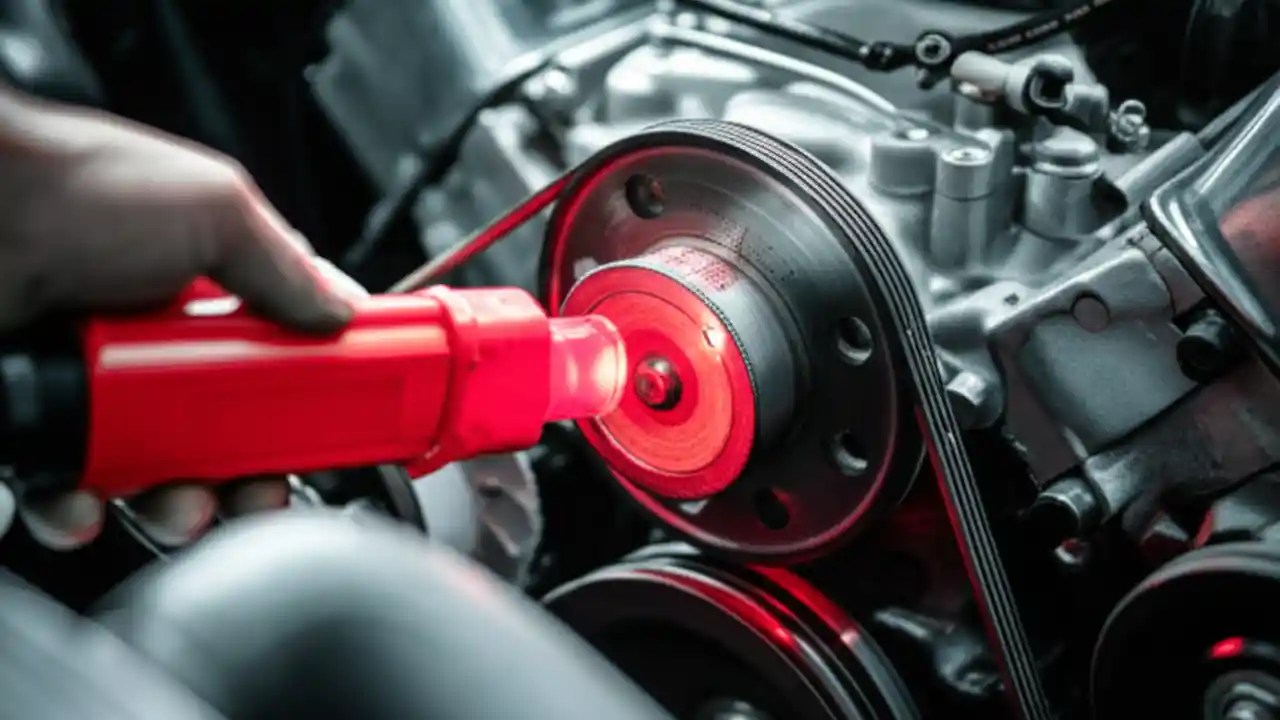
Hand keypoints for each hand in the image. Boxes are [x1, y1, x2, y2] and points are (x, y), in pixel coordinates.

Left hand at [0, 84, 358, 549]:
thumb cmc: (71, 185)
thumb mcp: (213, 209)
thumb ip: (286, 265)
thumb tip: (340, 313)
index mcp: (207, 298)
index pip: (280, 364)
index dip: (309, 407)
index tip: (336, 439)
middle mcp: (155, 349)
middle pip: (228, 438)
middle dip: (252, 477)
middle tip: (262, 490)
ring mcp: (95, 393)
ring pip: (157, 477)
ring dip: (178, 506)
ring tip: (179, 502)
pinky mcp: (38, 429)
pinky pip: (69, 492)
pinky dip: (79, 512)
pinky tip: (84, 502)